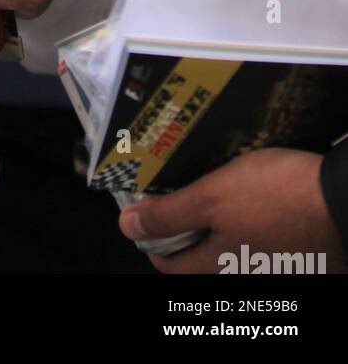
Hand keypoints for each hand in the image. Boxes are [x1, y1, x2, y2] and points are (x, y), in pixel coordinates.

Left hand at [120, 149, 347, 272]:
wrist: (342, 197)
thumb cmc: (281, 197)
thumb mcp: (213, 197)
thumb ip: (170, 214)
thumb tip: (128, 226)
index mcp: (221, 264)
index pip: (171, 264)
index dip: (150, 239)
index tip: (142, 213)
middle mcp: (246, 271)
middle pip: (200, 255)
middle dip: (183, 226)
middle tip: (174, 193)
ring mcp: (273, 262)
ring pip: (231, 245)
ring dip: (217, 221)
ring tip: (212, 185)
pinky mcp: (295, 249)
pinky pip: (260, 237)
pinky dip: (247, 218)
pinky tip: (250, 192)